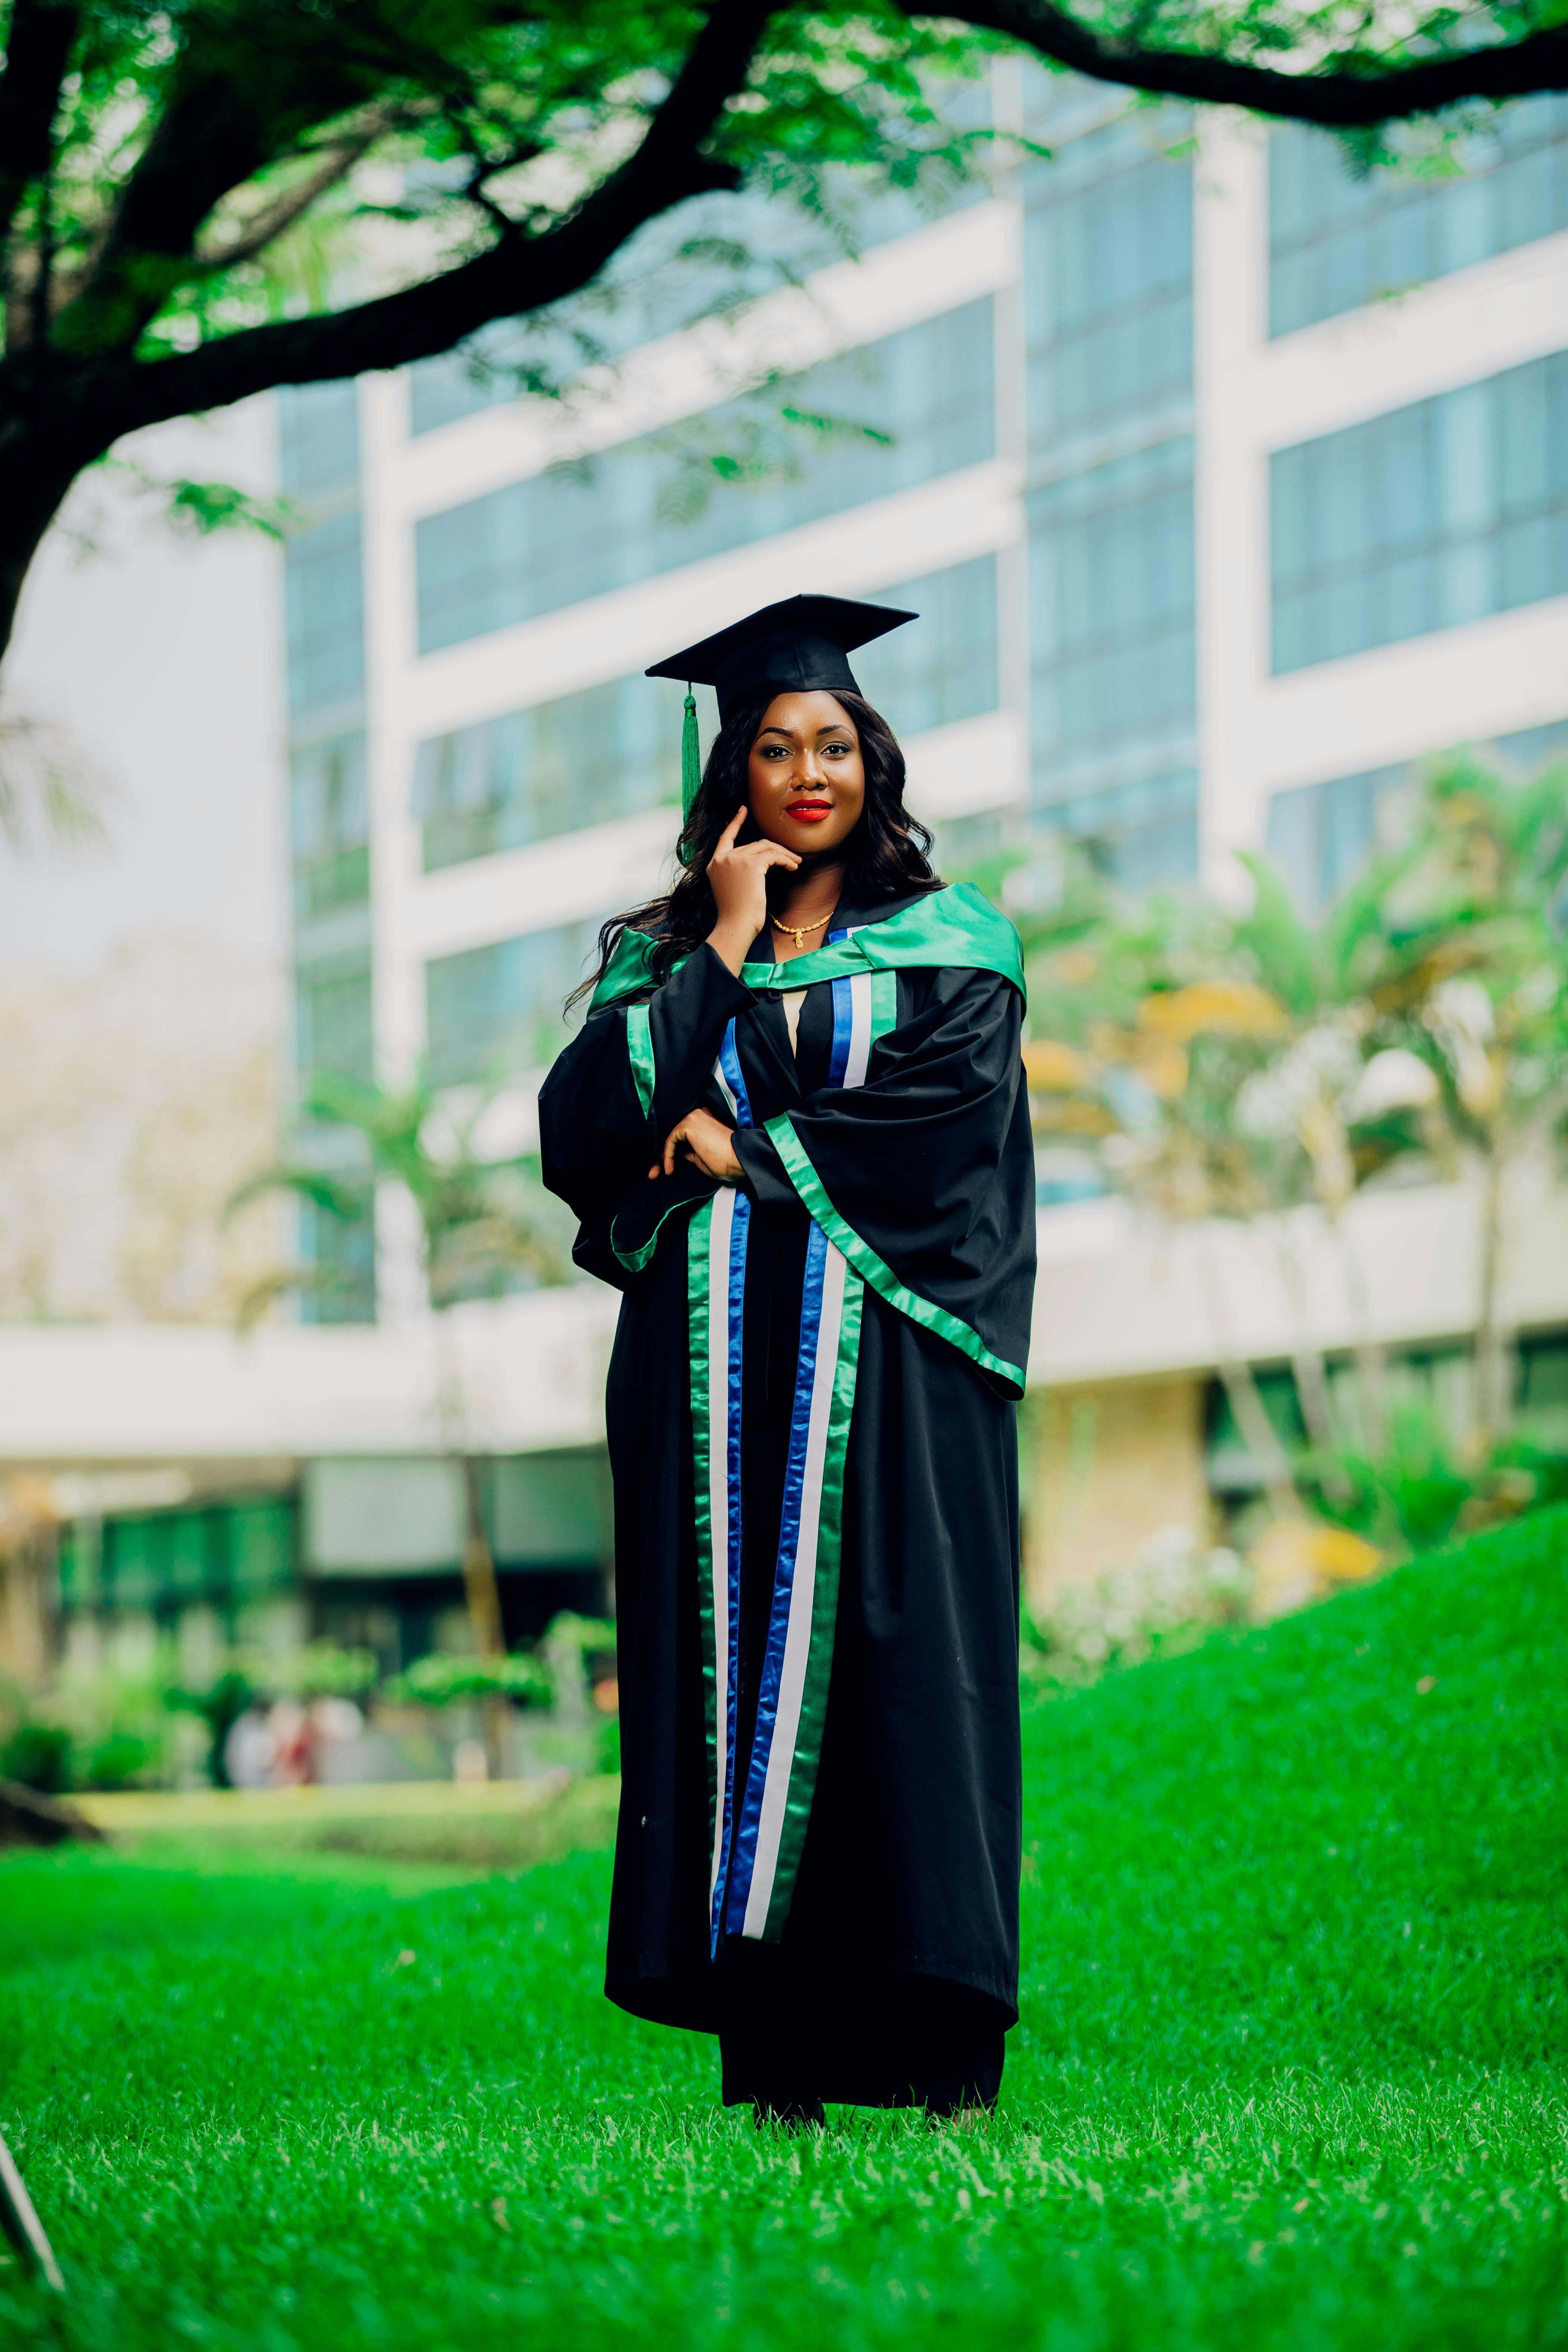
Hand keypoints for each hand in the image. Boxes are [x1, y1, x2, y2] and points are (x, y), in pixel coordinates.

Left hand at [650, 1108, 742, 1183]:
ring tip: (659, 1173)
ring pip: (671, 1138)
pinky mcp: (689, 1125)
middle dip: (664, 1156)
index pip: (683, 1137)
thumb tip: (680, 1154)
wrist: (739, 1159)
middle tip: (655, 1174)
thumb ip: (690, 1152)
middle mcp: (698, 1115)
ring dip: (663, 1157)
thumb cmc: (727, 1161)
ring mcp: (694, 1117)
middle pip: (675, 1136)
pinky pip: (671, 1140)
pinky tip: (669, 1169)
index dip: (671, 1155)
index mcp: (705, 1121)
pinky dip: (667, 1155)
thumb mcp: (703, 1158)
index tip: (666, 1171)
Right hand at [705, 805, 799, 973]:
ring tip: (796, 863)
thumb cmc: (736, 915)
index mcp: (714, 864)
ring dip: (784, 854)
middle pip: (754, 844)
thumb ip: (739, 872)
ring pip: (765, 847)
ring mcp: (734, 860)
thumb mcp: (734, 889)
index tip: (743, 810)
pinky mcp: (750, 865)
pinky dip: (785, 860)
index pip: (725, 837)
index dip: (735, 823)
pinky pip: (772, 856)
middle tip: (792, 858)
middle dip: (775, 850)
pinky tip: (793, 867)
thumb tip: (765, 861)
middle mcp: (722, 859)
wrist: (735, 927)